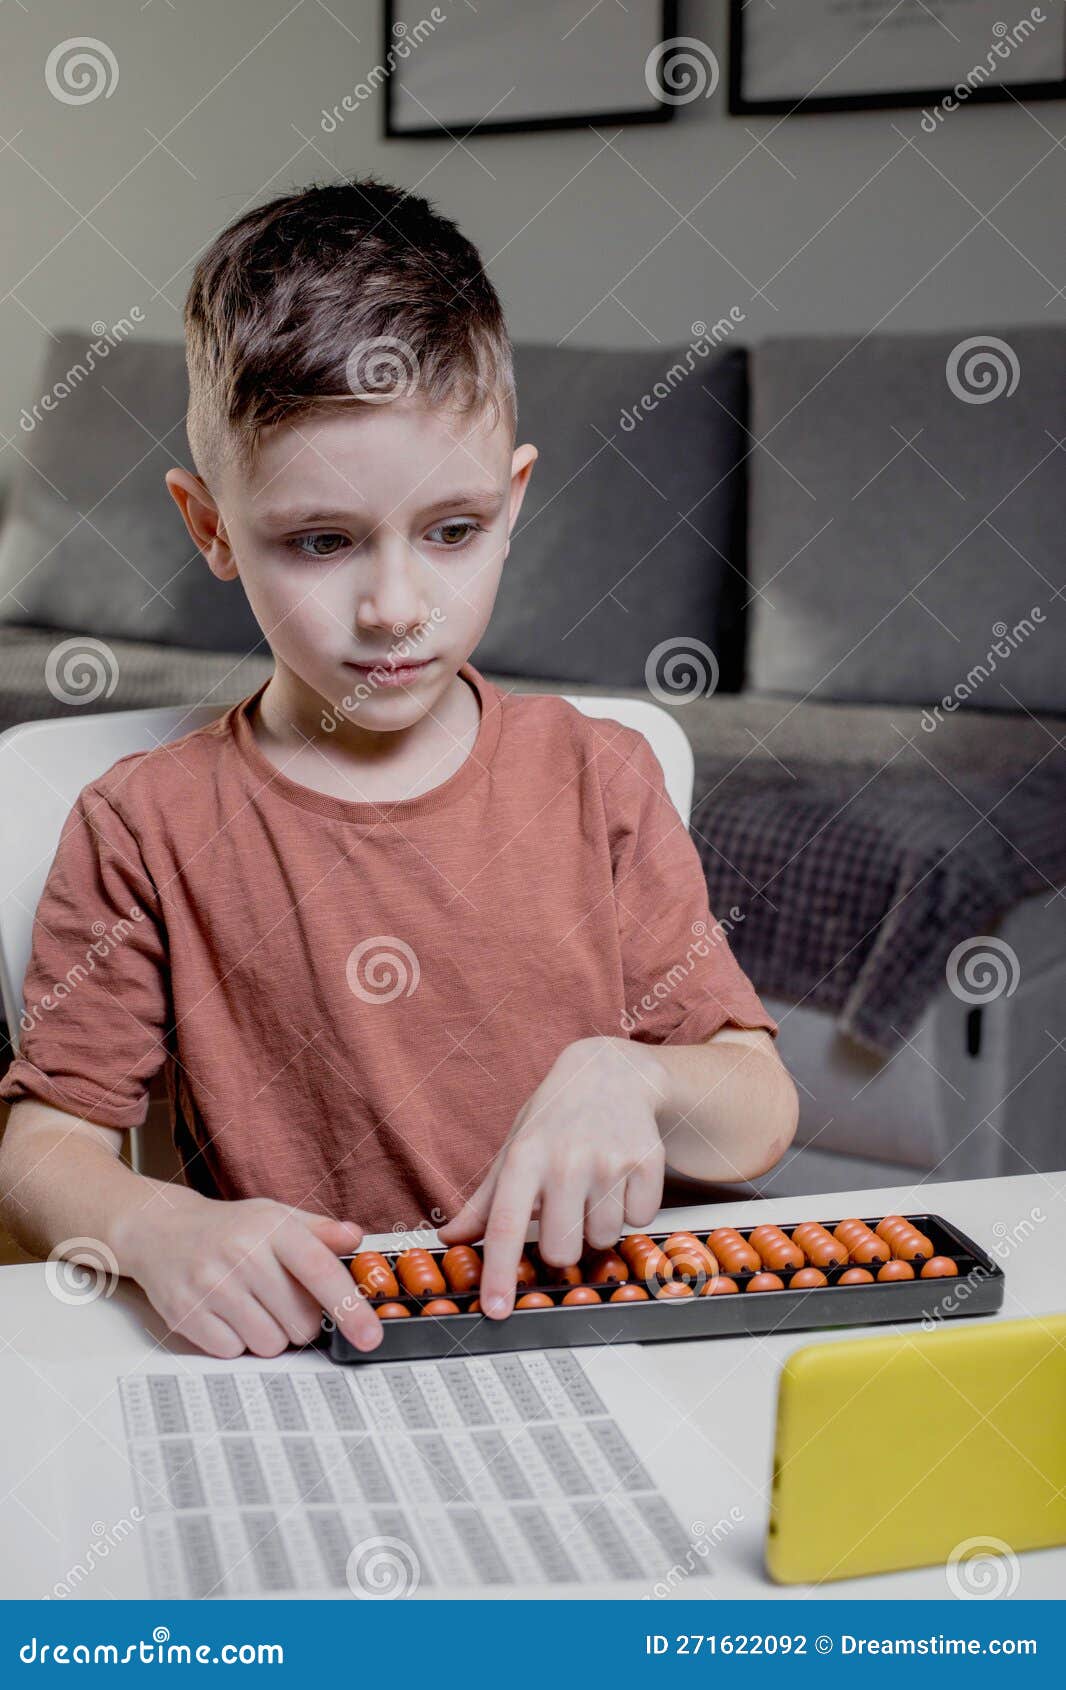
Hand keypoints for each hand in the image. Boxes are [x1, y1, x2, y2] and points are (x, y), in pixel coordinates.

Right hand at [114, 1188, 383, 1356]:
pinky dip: (236, 1342)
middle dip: (301, 1321)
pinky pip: (233, 1352)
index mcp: (273, 1228)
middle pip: (301, 1323)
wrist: (162, 1230)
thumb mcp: (277, 1217)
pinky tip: (227, 1314)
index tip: (370, 1336)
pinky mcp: (186, 1314)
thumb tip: (356, 1238)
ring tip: (253, 1305)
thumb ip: (320, 1231)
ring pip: (269, 1344)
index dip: (350, 1307)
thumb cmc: (230, 1229)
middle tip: (281, 1300)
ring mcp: (211, 1286)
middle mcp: (242, 1255)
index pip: (320, 1271)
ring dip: (270, 1335)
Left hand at [437, 1036, 666, 1317]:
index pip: (505, 1226)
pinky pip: (640, 1220)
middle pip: (563, 1250)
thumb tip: (451, 1239)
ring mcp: (610, 1161)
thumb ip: (485, 1201)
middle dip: (564, 1244)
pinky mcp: (647, 1161)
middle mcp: (566, 1159)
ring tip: (594, 1187)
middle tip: (566, 1213)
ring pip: (604, 1238)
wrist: (611, 1072)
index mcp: (525, 1157)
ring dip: (599, 1225)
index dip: (500, 1274)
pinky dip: (631, 1208)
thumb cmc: (555, 1117)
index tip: (496, 1310)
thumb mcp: (515, 1148)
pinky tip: (621, 1177)